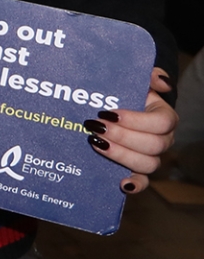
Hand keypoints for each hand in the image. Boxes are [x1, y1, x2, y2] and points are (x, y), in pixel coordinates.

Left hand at [91, 71, 176, 194]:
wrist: (104, 109)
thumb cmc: (121, 93)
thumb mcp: (132, 79)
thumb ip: (147, 74)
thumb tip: (162, 82)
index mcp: (163, 116)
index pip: (162, 122)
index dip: (136, 120)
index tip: (109, 113)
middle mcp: (161, 139)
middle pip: (154, 145)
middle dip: (123, 136)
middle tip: (95, 127)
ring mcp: (149, 156)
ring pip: (148, 164)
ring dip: (121, 155)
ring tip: (95, 143)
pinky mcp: (135, 170)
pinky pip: (143, 183)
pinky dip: (134, 184)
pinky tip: (121, 182)